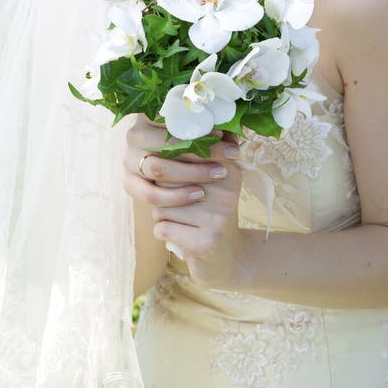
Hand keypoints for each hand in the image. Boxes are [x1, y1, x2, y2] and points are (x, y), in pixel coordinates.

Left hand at [124, 115, 243, 289]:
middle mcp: (225, 190)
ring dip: (161, 213)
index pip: (183, 155)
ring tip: (178, 218)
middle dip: (160, 190)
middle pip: (167, 179)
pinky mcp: (206, 242)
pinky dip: (162, 231)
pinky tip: (178, 234)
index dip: (165, 162)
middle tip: (168, 198)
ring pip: (161, 205)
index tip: (160, 168)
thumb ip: (193, 156)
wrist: (227, 257)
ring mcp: (217, 217)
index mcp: (227, 169)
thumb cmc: (208, 212)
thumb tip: (167, 129)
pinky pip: (162, 228)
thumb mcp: (210, 181)